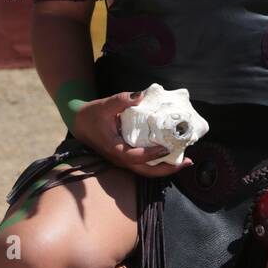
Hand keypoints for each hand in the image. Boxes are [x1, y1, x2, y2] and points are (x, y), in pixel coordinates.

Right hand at [71, 90, 191, 179]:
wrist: (80, 124)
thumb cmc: (92, 115)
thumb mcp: (105, 104)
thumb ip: (122, 99)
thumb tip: (141, 95)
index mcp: (114, 149)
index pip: (135, 157)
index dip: (152, 155)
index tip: (166, 149)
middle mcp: (120, 159)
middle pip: (145, 171)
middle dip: (166, 170)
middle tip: (186, 162)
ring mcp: (123, 160)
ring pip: (146, 171)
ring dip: (165, 168)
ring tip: (184, 161)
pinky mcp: (127, 157)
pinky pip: (144, 164)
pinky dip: (158, 162)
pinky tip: (171, 154)